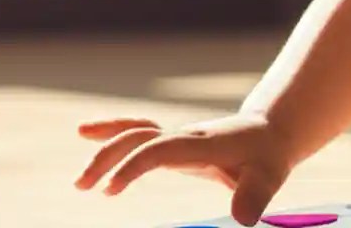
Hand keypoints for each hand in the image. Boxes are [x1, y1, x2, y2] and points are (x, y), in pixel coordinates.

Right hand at [74, 113, 296, 225]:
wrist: (269, 131)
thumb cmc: (267, 155)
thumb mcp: (269, 176)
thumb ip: (255, 196)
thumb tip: (242, 220)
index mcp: (201, 144)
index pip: (158, 149)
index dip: (132, 166)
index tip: (110, 189)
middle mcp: (184, 136)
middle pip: (138, 137)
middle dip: (107, 158)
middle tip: (84, 186)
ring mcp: (177, 137)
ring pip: (135, 132)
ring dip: (105, 147)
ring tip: (81, 179)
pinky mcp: (173, 142)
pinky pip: (138, 133)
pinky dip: (113, 132)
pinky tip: (86, 132)